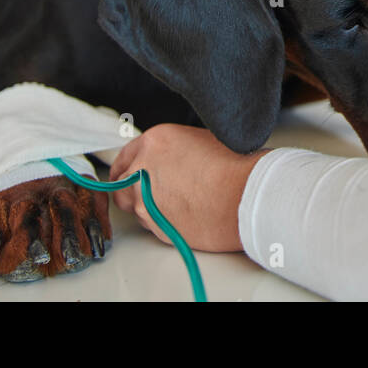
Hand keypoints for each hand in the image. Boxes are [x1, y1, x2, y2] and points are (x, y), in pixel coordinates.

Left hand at [108, 124, 271, 252]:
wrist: (245, 197)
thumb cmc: (235, 166)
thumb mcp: (203, 140)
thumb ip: (176, 149)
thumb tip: (173, 159)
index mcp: (154, 143)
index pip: (124, 156)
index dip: (128, 166)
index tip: (129, 172)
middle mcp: (142, 171)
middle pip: (121, 186)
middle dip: (134, 189)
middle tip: (155, 191)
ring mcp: (145, 202)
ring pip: (136, 209)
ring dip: (150, 207)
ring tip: (180, 204)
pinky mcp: (157, 227)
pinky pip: (153, 225)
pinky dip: (164, 222)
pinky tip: (187, 216)